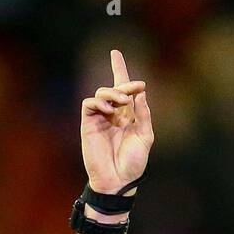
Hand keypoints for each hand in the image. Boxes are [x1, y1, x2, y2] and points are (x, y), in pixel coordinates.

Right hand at [80, 50, 153, 195]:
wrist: (118, 180)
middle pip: (114, 87)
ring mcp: (100, 118)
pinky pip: (89, 104)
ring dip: (113, 93)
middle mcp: (113, 114)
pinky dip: (98, 101)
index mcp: (128, 116)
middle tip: (136, 87)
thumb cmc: (133, 163)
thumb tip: (141, 93)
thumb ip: (143, 115)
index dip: (119, 70)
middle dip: (124, 83)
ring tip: (123, 103)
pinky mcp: (88, 124)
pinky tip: (108, 108)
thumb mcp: (145, 137)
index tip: (116, 53)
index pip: (123, 88)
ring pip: (101, 92)